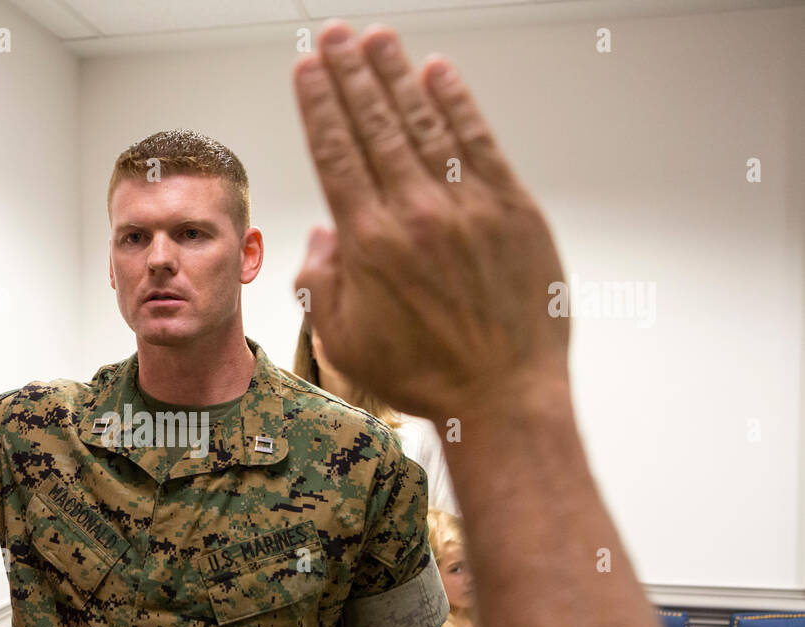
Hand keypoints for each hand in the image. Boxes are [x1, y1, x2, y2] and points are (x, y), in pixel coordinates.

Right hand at [293, 23, 569, 423]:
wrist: (501, 395)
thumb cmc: (422, 375)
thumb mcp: (345, 338)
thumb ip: (322, 281)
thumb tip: (323, 236)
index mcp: (368, 243)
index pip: (336, 154)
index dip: (319, 105)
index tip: (307, 68)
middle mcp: (415, 214)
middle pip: (375, 126)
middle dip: (350, 75)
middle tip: (333, 34)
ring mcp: (467, 208)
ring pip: (424, 125)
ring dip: (397, 77)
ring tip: (376, 39)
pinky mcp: (513, 210)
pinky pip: (480, 144)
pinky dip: (457, 106)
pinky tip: (438, 74)